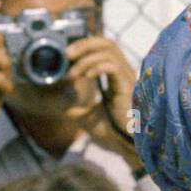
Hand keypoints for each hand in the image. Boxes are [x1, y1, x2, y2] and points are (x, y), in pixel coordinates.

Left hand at [67, 35, 139, 166]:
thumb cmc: (112, 134)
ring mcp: (127, 79)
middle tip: (66, 54)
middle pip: (107, 42)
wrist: (124, 148)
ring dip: (86, 58)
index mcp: (116, 77)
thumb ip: (77, 108)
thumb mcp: (87, 117)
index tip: (67, 55)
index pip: (103, 48)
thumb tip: (63, 105)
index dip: (85, 46)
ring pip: (109, 51)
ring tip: (72, 74)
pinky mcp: (127, 87)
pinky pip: (112, 66)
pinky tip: (85, 77)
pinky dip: (96, 67)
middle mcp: (123, 74)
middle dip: (84, 44)